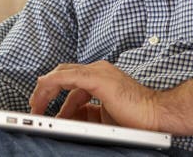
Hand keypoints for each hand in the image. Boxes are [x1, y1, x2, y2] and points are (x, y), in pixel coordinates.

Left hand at [29, 61, 158, 130]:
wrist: (157, 116)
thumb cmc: (136, 118)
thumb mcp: (104, 117)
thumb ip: (86, 114)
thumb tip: (66, 122)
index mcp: (101, 77)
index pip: (70, 79)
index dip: (54, 92)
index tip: (43, 107)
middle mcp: (99, 70)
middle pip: (63, 74)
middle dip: (46, 92)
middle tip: (35, 109)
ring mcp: (99, 72)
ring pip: (62, 74)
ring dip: (46, 92)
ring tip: (37, 110)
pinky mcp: (98, 79)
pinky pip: (67, 77)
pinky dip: (52, 83)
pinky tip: (42, 91)